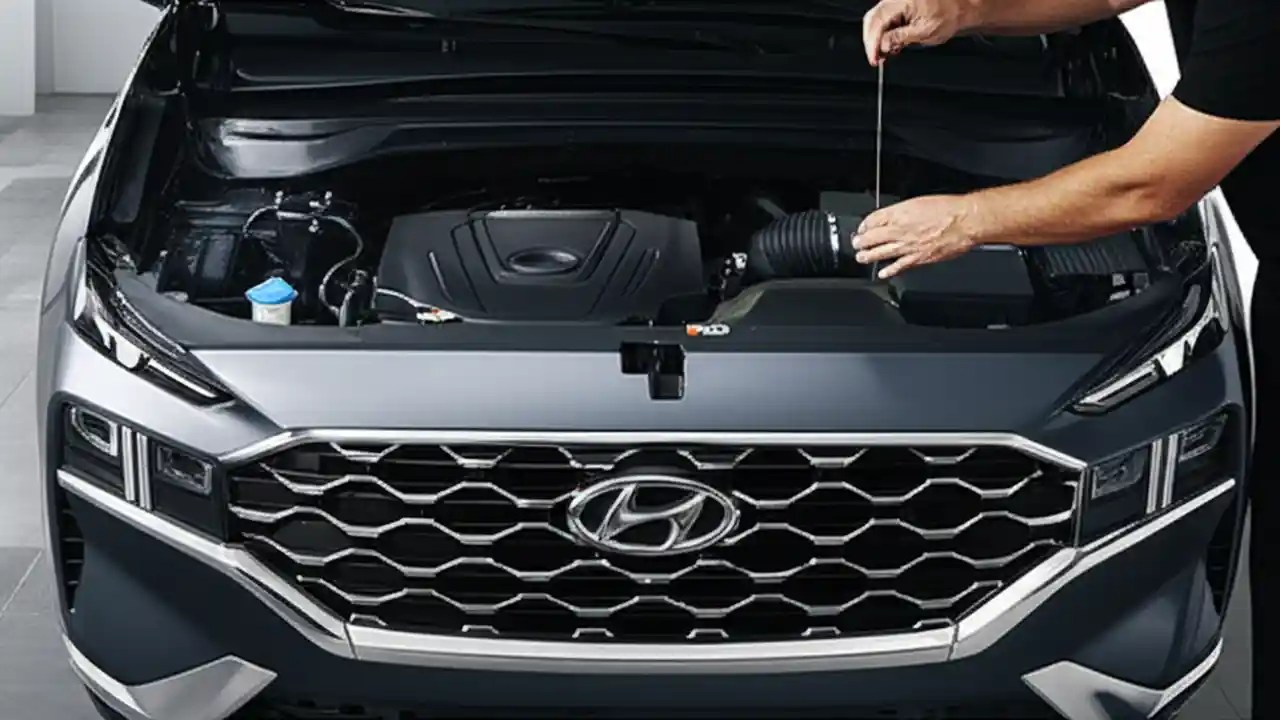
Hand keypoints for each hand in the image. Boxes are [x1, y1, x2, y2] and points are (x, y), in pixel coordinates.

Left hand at [853, 195, 982, 278]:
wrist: (966, 221)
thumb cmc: (948, 209)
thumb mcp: (919, 202)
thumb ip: (902, 212)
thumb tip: (892, 218)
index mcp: (900, 213)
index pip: (873, 219)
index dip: (865, 225)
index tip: (862, 228)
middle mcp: (900, 230)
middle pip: (872, 237)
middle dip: (861, 241)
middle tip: (856, 244)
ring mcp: (908, 246)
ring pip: (881, 252)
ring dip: (868, 256)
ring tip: (861, 257)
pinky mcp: (918, 258)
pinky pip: (899, 266)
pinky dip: (888, 271)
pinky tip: (881, 273)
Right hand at [862, 0, 972, 65]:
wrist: (963, 7)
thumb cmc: (950, 15)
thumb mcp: (924, 33)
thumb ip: (898, 39)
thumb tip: (882, 46)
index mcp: (902, 0)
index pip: (877, 22)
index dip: (872, 43)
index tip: (874, 58)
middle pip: (873, 19)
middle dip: (872, 40)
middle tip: (876, 58)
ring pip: (878, 18)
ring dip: (879, 36)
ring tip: (886, 52)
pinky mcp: (901, 3)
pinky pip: (887, 16)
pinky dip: (886, 30)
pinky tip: (892, 42)